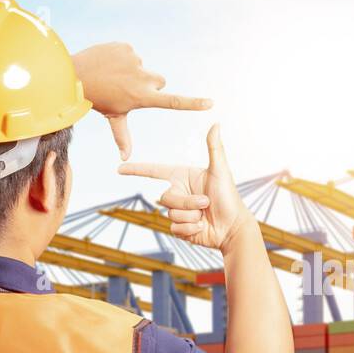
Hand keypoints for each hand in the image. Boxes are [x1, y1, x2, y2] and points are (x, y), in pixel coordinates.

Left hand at [71, 42, 210, 159]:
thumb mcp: (113, 117)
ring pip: (142, 67)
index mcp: (142, 97)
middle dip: (149, 84)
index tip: (209, 103)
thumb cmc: (97, 99)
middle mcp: (142, 78)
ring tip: (112, 75)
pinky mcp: (127, 47)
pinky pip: (130, 53)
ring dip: (133, 70)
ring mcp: (135, 61)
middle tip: (127, 88)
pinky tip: (108, 63)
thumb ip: (122, 137)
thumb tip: (124, 159)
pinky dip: (122, 57)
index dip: (192, 103)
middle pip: (158, 81)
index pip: (173, 102)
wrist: (73, 75)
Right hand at [117, 125, 255, 253]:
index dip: (137, 169)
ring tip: (205, 214)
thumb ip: (214, 148)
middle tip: (206, 202)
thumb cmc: (229, 197)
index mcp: (183, 177)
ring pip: (170, 214)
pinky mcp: (180, 228)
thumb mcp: (221, 171)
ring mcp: (178, 211)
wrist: (233, 228)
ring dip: (190, 216)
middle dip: (187, 203)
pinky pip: (174, 228)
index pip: (155, 171)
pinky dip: (189, 229)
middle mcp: (178, 193)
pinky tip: (201, 227)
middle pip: (165, 198)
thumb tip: (216, 123)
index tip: (120, 167)